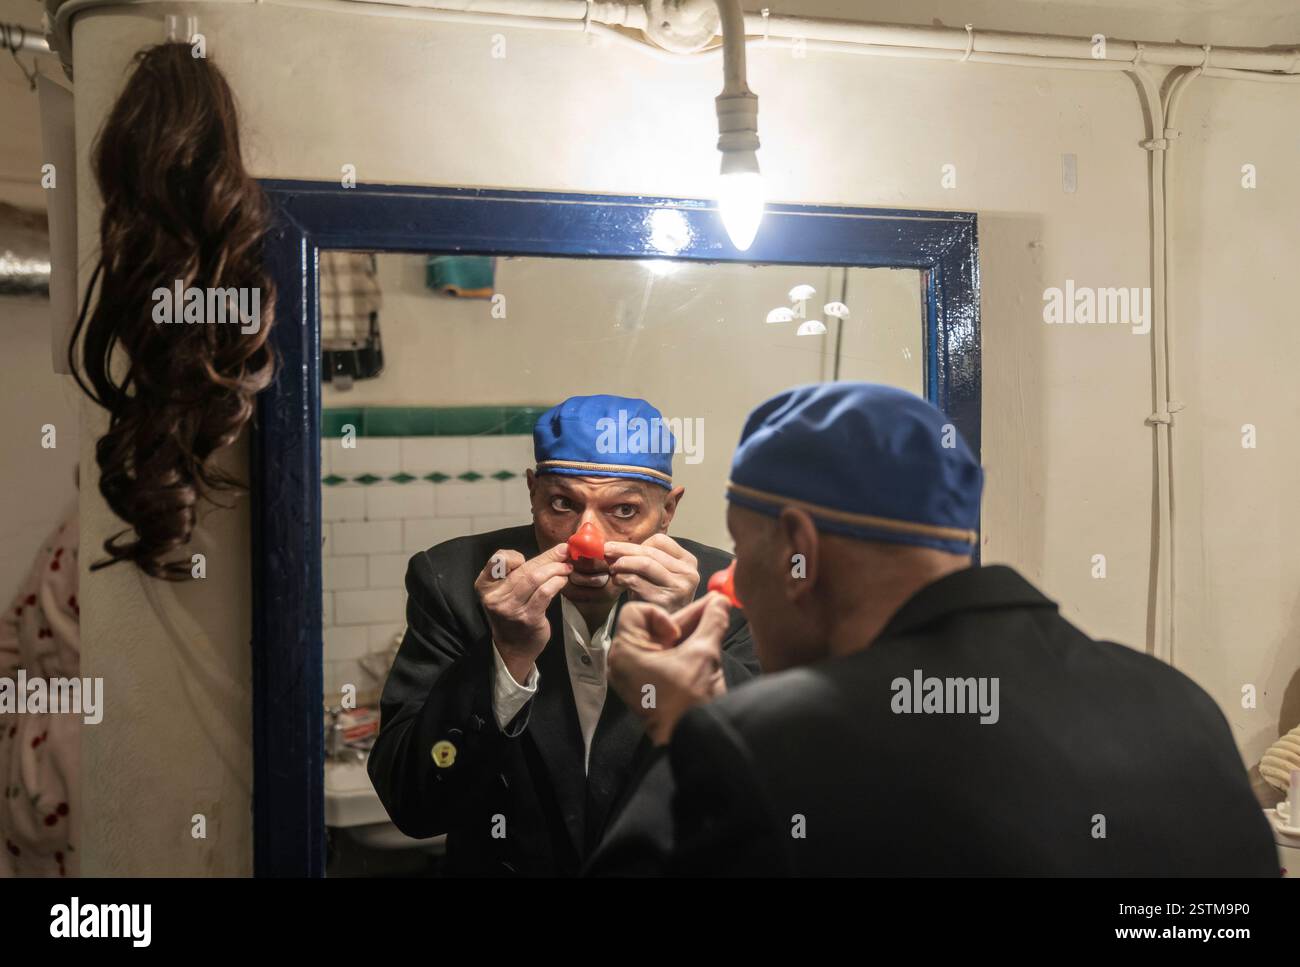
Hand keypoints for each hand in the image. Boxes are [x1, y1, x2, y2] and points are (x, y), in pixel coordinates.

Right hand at [474, 543, 572, 681]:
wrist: (513, 647)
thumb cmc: (511, 613)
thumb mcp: (503, 591)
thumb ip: (516, 572)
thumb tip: (549, 551)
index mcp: (485, 586)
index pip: (498, 560)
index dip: (514, 555)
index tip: (527, 557)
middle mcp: (495, 597)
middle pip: (524, 568)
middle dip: (547, 557)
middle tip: (563, 551)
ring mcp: (512, 608)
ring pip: (535, 578)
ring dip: (555, 568)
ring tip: (566, 566)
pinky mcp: (529, 617)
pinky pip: (545, 592)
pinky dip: (557, 582)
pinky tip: (563, 580)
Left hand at [604, 534, 699, 611]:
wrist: (664, 630)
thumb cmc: (658, 598)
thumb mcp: (658, 575)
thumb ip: (644, 558)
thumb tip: (613, 547)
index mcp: (689, 562)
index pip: (661, 541)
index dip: (638, 544)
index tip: (620, 548)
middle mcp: (688, 574)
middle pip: (650, 552)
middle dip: (624, 549)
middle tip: (606, 550)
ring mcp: (679, 587)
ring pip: (644, 564)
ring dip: (623, 563)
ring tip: (612, 568)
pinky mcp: (664, 600)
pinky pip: (637, 581)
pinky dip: (622, 578)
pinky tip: (617, 581)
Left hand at [607, 592, 729, 744]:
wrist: (693, 741)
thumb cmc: (688, 702)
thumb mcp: (704, 655)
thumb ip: (712, 623)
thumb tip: (721, 601)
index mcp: (626, 653)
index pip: (636, 612)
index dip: (661, 616)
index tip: (676, 633)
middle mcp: (625, 663)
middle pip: (655, 626)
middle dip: (687, 619)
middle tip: (715, 605)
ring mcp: (638, 675)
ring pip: (664, 642)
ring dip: (691, 631)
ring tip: (717, 617)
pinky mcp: (651, 684)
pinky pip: (667, 657)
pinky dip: (686, 647)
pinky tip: (710, 636)